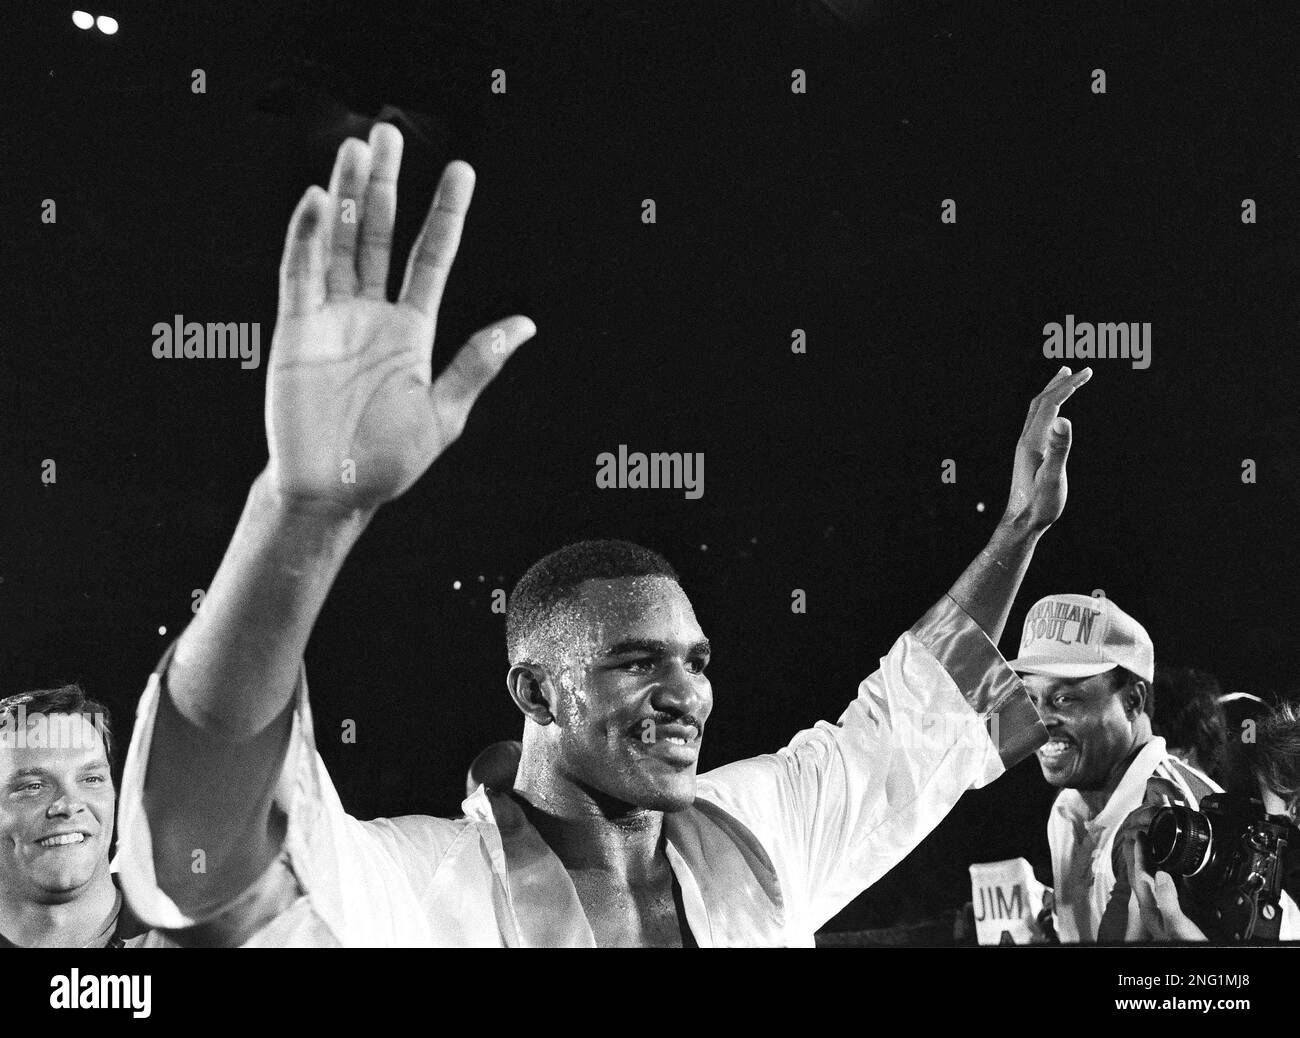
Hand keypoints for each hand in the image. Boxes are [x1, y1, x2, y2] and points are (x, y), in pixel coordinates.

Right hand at [267, 124, 536, 511]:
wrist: (333, 493)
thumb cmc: (388, 460)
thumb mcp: (443, 411)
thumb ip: (477, 363)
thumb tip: (525, 325)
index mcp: (411, 329)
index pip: (432, 258)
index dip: (446, 215)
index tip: (462, 171)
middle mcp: (370, 313)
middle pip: (380, 236)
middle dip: (386, 185)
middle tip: (390, 133)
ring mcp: (331, 317)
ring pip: (341, 243)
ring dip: (349, 196)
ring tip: (357, 147)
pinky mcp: (296, 330)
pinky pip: (301, 275)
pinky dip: (308, 237)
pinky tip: (320, 201)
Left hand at [1002, 366, 1091, 530]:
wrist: (1021, 522)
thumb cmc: (1039, 504)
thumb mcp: (1052, 478)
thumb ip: (1059, 449)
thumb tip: (1064, 419)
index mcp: (1032, 441)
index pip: (1050, 404)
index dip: (1068, 386)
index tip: (1087, 372)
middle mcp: (1026, 439)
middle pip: (1041, 402)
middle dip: (1061, 383)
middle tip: (1081, 370)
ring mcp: (1027, 446)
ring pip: (1038, 411)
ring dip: (1052, 392)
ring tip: (1065, 378)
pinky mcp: (1030, 454)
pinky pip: (1040, 422)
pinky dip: (1050, 409)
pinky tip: (1057, 414)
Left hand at [1124, 828, 1207, 941]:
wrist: (1195, 956)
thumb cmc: (1185, 946)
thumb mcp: (1177, 923)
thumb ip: (1168, 899)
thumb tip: (1161, 874)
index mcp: (1150, 909)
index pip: (1140, 876)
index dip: (1139, 855)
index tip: (1138, 837)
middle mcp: (1152, 909)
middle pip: (1140, 877)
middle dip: (1138, 856)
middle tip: (1136, 837)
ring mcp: (1161, 913)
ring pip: (1149, 882)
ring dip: (1148, 864)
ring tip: (1145, 850)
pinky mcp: (1172, 916)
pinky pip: (1162, 890)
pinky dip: (1161, 877)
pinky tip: (1165, 875)